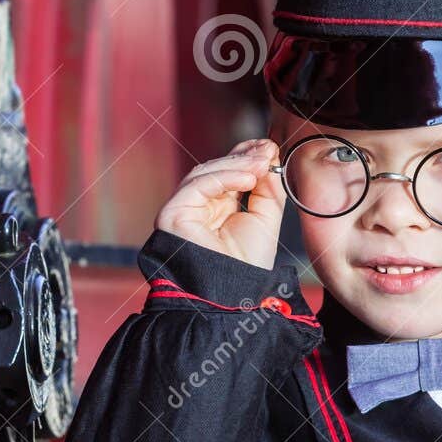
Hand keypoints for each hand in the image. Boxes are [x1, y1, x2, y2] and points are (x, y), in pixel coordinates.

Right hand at [154, 139, 284, 269]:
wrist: (232, 293)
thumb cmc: (247, 265)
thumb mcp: (266, 219)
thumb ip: (268, 189)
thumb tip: (268, 157)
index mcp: (218, 209)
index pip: (228, 174)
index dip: (246, 158)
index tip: (268, 148)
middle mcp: (198, 207)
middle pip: (216, 169)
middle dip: (244, 157)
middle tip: (267, 150)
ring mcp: (183, 209)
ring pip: (206, 173)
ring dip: (237, 164)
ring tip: (262, 163)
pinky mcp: (173, 212)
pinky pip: (198, 184)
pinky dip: (224, 177)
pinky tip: (248, 177)